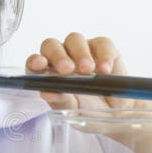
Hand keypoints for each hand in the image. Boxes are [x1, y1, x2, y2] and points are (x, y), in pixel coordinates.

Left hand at [25, 32, 140, 109]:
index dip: (35, 61)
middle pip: (52, 45)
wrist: (116, 113)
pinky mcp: (103, 48)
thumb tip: (46, 93)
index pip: (34, 62)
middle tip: (67, 69)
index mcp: (47, 73)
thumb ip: (60, 100)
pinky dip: (104, 55)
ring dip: (80, 53)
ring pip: (74, 39)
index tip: (39, 64)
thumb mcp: (73, 109)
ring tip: (88, 70)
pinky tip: (105, 70)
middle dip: (58, 55)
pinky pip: (101, 43)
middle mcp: (61, 58)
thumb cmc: (88, 110)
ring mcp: (81, 50)